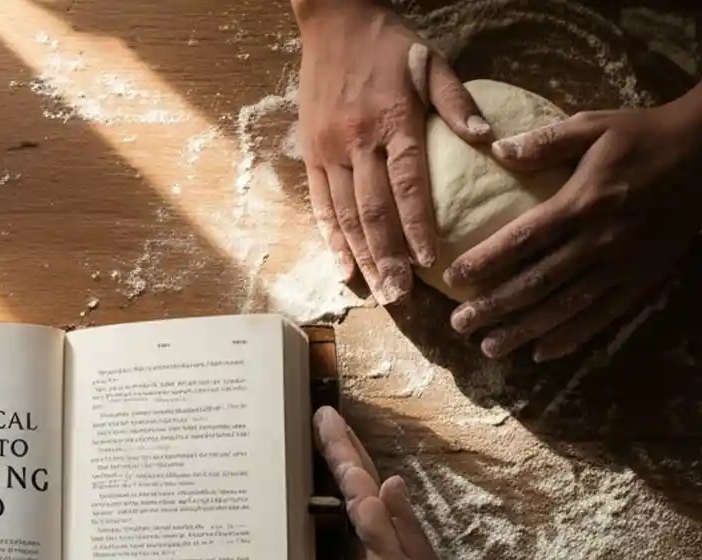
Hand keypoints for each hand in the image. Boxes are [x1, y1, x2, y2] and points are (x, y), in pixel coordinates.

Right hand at [296, 0, 492, 303]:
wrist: (332, 20)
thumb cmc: (390, 42)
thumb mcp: (432, 61)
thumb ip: (457, 101)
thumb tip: (486, 137)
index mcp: (392, 119)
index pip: (407, 183)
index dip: (416, 224)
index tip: (429, 261)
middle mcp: (356, 140)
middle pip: (371, 210)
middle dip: (386, 256)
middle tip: (400, 296)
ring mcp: (328, 149)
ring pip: (343, 213)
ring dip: (361, 256)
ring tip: (376, 291)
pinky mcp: (310, 152)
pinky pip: (319, 202)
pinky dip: (330, 237)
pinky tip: (343, 266)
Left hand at [445, 84, 701, 360]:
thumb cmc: (643, 136)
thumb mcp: (594, 125)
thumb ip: (545, 141)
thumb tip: (496, 150)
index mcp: (584, 201)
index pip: (524, 238)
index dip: (486, 260)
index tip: (453, 278)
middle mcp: (602, 239)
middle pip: (539, 281)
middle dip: (496, 306)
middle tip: (459, 325)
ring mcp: (624, 264)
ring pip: (567, 307)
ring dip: (526, 330)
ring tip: (490, 348)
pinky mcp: (644, 278)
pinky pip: (604, 315)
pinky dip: (572, 336)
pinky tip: (542, 352)